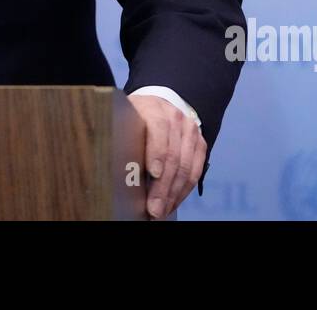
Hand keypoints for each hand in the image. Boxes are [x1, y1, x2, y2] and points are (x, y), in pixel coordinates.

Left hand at [127, 93, 206, 218]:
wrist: (158, 105)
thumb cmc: (135, 118)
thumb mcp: (125, 120)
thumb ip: (123, 137)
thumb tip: (116, 167)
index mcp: (153, 108)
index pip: (159, 129)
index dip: (157, 152)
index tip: (153, 173)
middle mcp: (175, 117)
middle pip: (173, 155)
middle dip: (163, 186)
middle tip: (154, 208)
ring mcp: (190, 130)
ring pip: (186, 167)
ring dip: (174, 193)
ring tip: (162, 211)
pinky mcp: (200, 143)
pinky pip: (195, 171)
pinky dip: (184, 190)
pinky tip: (173, 202)